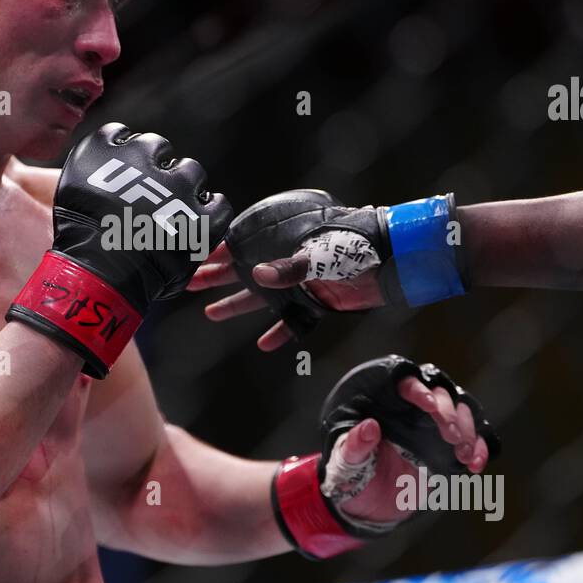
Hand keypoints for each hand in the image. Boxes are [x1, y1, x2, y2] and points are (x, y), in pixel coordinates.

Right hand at [7, 123, 231, 377]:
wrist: (99, 274)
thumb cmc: (76, 240)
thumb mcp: (64, 193)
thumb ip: (79, 172)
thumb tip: (74, 167)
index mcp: (108, 149)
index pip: (120, 136)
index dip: (122, 154)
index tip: (121, 172)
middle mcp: (145, 156)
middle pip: (158, 148)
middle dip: (156, 168)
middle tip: (150, 193)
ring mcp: (178, 184)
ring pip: (192, 171)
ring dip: (185, 186)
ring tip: (176, 209)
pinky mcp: (201, 215)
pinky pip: (218, 203)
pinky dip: (211, 210)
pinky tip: (200, 221)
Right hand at [189, 241, 383, 350]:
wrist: (392, 263)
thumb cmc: (357, 246)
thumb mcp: (320, 253)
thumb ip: (289, 267)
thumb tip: (257, 274)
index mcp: (285, 238)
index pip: (244, 243)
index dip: (220, 252)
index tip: (198, 262)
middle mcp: (289, 259)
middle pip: (244, 270)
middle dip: (218, 277)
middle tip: (190, 284)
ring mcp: (302, 282)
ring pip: (261, 296)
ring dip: (237, 305)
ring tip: (211, 313)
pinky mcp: (317, 302)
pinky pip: (292, 320)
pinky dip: (279, 331)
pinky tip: (263, 345)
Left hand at [271, 354, 499, 559]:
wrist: (366, 506)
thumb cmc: (350, 476)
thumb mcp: (345, 462)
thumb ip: (355, 445)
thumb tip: (369, 426)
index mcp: (385, 405)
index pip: (405, 383)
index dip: (419, 390)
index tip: (429, 405)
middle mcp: (413, 412)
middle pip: (441, 394)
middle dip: (450, 412)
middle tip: (450, 437)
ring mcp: (434, 430)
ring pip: (463, 413)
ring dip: (468, 430)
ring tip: (463, 454)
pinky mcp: (449, 451)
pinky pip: (473, 441)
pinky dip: (480, 449)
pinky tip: (475, 465)